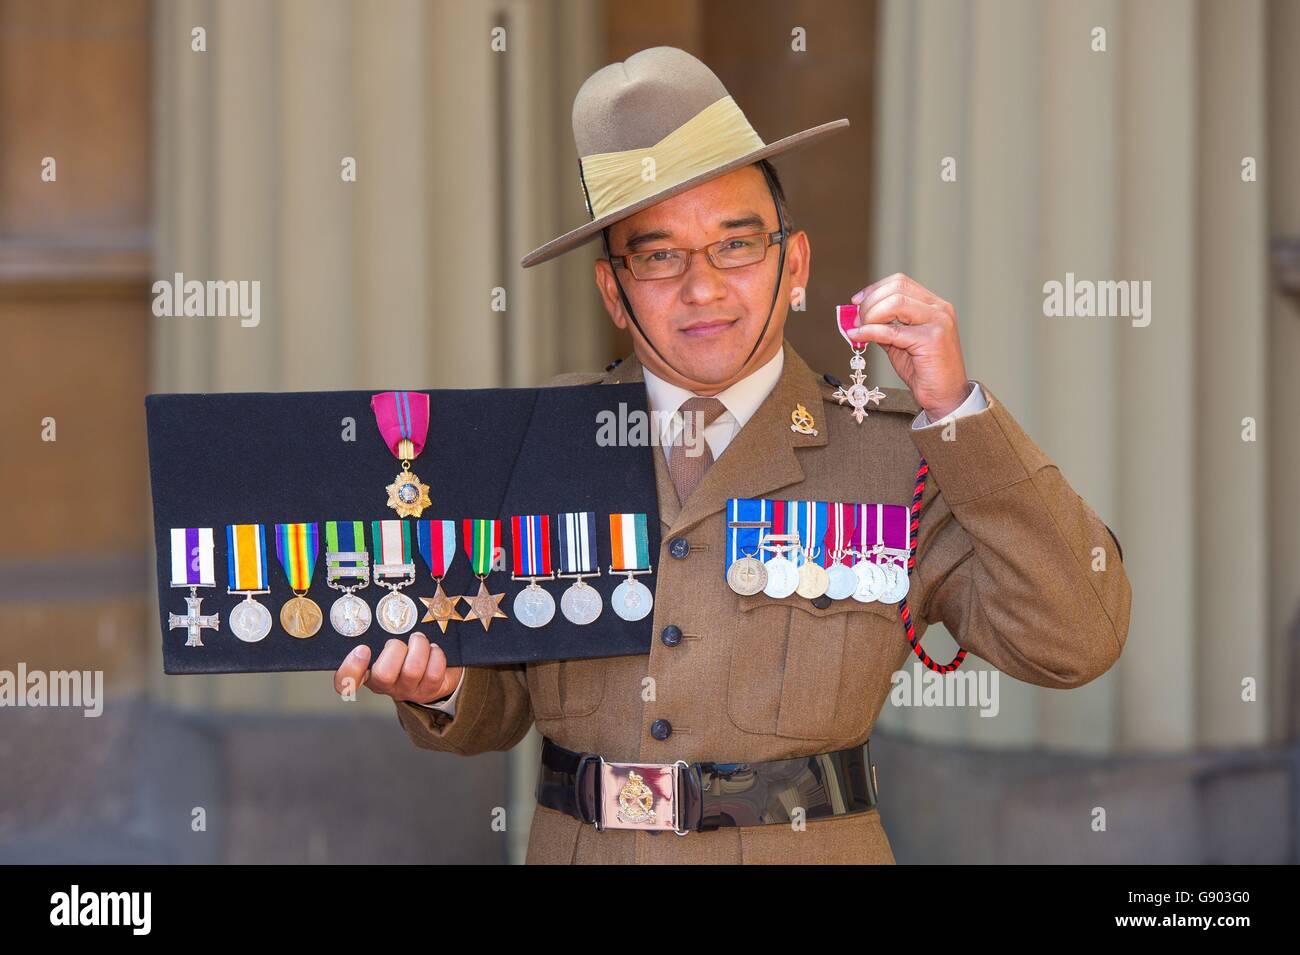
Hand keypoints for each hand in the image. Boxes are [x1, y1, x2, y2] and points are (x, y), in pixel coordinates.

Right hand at [333, 631, 462, 704]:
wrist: (435, 669)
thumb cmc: (406, 649)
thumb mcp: (386, 638)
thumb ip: (377, 629)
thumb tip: (376, 602)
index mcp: (366, 670)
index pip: (346, 681)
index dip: (351, 668)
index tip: (363, 649)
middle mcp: (384, 684)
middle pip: (383, 674)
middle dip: (396, 649)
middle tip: (402, 641)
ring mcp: (407, 690)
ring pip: (412, 671)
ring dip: (419, 647)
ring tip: (420, 639)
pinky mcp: (429, 691)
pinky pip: (433, 674)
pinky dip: (436, 656)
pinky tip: (434, 650)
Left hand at [845, 272, 970, 420]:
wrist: (945, 396)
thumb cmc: (923, 371)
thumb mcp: (900, 343)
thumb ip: (884, 327)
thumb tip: (858, 317)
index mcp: (934, 305)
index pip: (900, 282)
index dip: (874, 289)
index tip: (857, 301)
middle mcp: (939, 309)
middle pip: (897, 288)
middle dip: (870, 302)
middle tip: (856, 320)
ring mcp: (938, 322)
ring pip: (895, 303)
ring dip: (870, 315)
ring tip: (860, 330)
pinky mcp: (931, 340)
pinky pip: (892, 331)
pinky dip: (870, 332)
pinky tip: (858, 337)